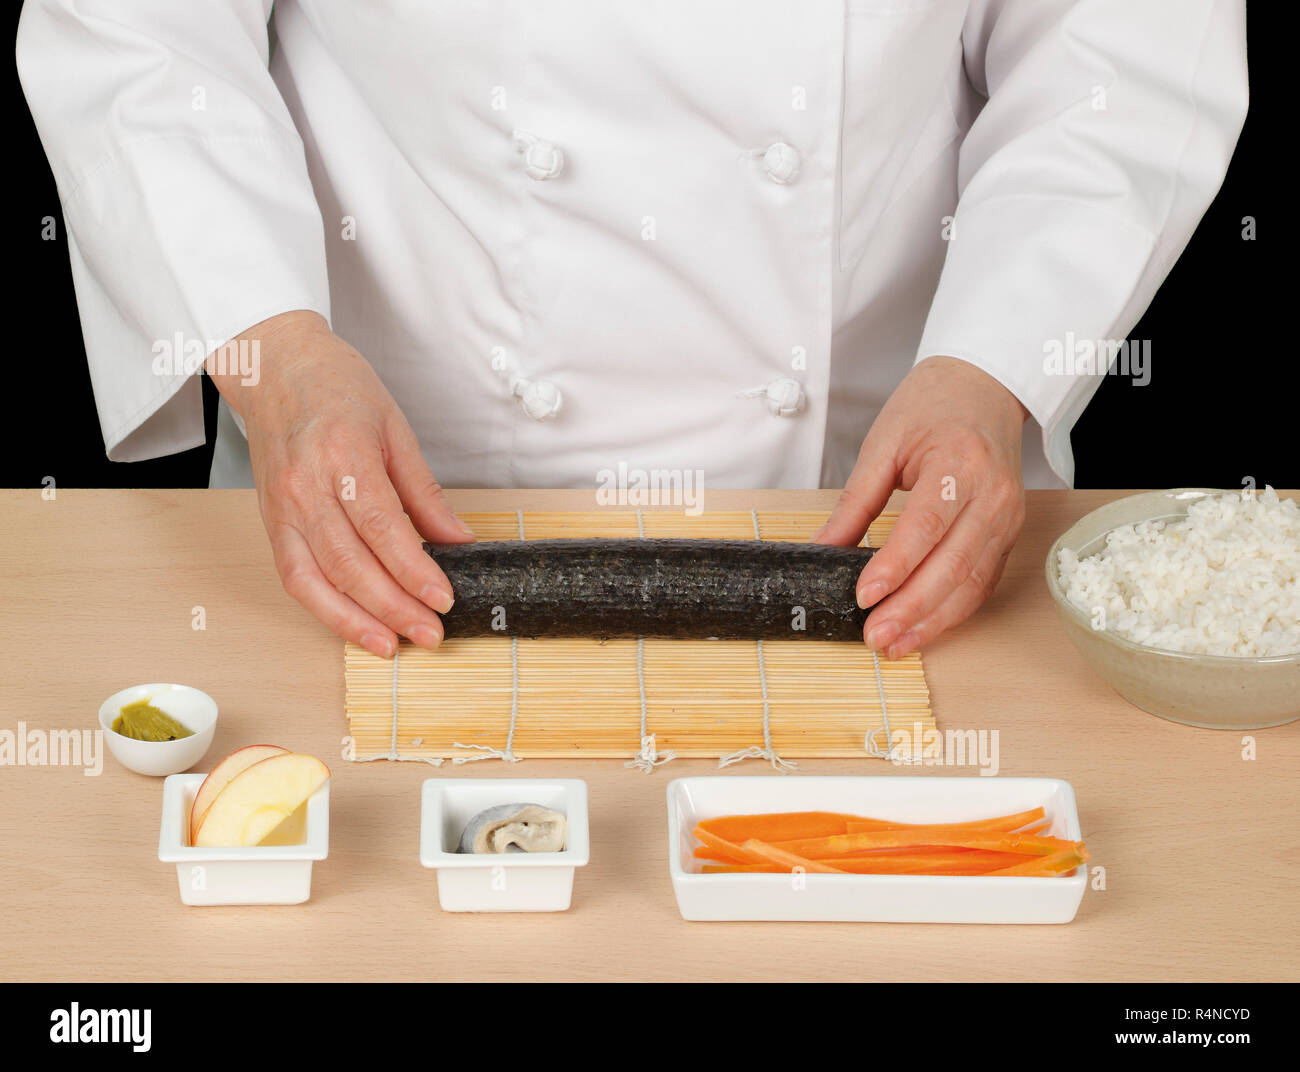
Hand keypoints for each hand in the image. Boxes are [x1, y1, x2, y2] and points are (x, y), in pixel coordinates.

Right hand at [205, 310, 473, 656]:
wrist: (274, 365)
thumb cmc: (338, 387)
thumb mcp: (395, 428)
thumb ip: (424, 492)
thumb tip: (458, 541)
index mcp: (342, 454)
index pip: (381, 527)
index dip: (413, 570)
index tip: (444, 598)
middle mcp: (305, 486)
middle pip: (350, 563)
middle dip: (394, 607)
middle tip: (431, 633)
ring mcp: (282, 507)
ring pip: (317, 580)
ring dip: (358, 620)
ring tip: (395, 645)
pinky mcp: (271, 522)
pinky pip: (295, 576)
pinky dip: (325, 609)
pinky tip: (357, 627)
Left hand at [812, 355, 1027, 657]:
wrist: (984, 385)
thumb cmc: (932, 405)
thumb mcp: (883, 444)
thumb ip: (854, 503)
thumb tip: (821, 549)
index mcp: (959, 464)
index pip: (926, 526)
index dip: (895, 567)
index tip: (863, 597)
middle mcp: (992, 495)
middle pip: (954, 564)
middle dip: (912, 608)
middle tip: (875, 636)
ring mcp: (1007, 516)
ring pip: (972, 582)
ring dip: (933, 620)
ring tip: (895, 644)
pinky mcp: (1009, 531)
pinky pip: (982, 580)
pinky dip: (953, 610)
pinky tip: (924, 627)